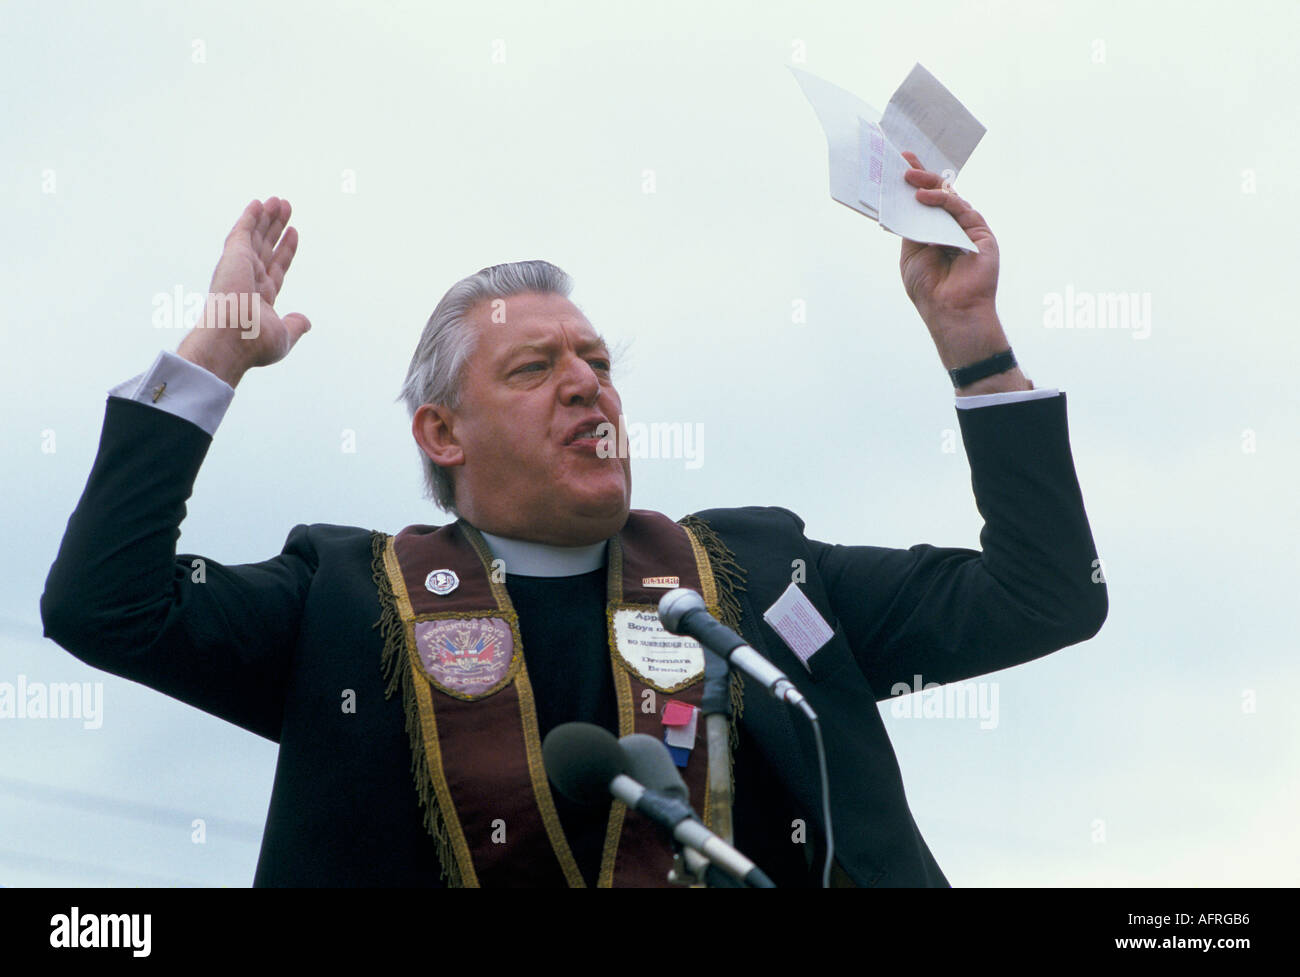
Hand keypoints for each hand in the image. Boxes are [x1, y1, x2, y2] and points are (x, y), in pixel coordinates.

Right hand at [177, 197, 310, 386]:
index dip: (285, 250)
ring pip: (256, 236)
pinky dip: (250, 217)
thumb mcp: (284, 336)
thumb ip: (295, 325)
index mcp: (260, 298)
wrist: (233, 339)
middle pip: (266, 247)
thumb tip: (306, 321)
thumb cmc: (254, 344)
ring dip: (267, 218)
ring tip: (279, 201)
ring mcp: (240, 267)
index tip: (293, 233)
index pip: (276, 267)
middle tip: (285, 207)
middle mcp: (248, 280)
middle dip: (275, 228)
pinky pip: (243, 231)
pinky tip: (259, 204)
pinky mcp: (233, 257)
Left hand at [897, 152, 1007, 370]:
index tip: (900, 163)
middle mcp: (952, 227)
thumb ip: (911, 226)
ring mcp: (968, 229)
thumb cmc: (928, 288)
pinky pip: (960, 209)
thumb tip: (904, 199)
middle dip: (920, 176)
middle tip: (903, 163)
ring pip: (949, 197)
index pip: (925, 202)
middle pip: (938, 194)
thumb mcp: (911, 251)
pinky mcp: (981, 232)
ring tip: (908, 176)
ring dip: (927, 184)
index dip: (914, 183)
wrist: (948, 310)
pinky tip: (924, 197)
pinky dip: (942, 200)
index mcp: (935, 232)